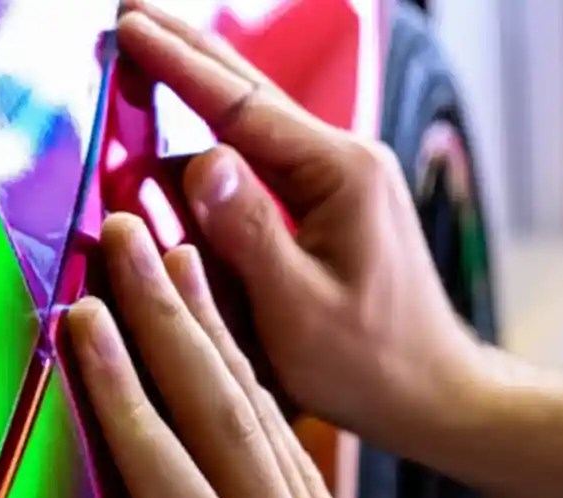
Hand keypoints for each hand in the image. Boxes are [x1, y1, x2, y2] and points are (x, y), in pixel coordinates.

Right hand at [67, 215, 508, 497]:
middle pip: (230, 431)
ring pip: (264, 425)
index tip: (88, 336)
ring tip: (174, 257)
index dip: (132, 418)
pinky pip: (289, 450)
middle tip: (128, 239)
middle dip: (170, 326)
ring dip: (213, 335)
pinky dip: (251, 387)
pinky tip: (227, 353)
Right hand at [116, 4, 489, 453]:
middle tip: (131, 13)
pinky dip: (219, 135)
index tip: (128, 26)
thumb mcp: (299, 309)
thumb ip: (248, 231)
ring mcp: (342, 179)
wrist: (434, 394)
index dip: (177, 64)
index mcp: (340, 174)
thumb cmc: (371, 363)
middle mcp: (345, 161)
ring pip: (255, 121)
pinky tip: (190, 134)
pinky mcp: (333, 202)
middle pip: (250, 91)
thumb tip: (196, 159)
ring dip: (200, 89)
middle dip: (186, 50)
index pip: (242, 104)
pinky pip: (264, 157)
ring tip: (148, 58)